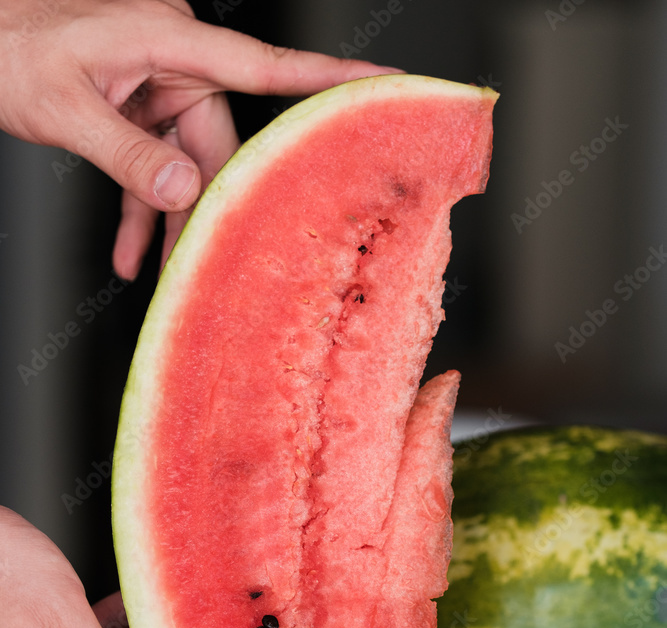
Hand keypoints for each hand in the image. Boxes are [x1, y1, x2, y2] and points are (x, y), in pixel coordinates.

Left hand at [0, 0, 398, 277]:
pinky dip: (143, 212)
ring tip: (166, 279)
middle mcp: (174, 62)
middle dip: (216, 211)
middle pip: (223, 146)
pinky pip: (154, 168)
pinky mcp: (137, 109)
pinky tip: (132, 257)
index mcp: (169, 41)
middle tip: (219, 268)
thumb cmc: (7, 49)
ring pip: (191, 168)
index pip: (265, 67)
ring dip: (175, 225)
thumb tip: (183, 191)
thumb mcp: (64, 106)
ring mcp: (156, 86)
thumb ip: (124, 152)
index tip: (386, 89)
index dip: (329, 82)